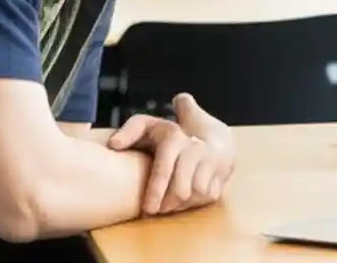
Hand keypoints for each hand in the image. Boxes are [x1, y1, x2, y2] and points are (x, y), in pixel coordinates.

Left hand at [108, 93, 235, 215]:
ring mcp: (213, 161)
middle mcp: (197, 148)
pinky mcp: (222, 175)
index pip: (165, 167)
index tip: (147, 209)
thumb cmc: (172, 135)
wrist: (215, 135)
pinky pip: (207, 197)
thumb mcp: (149, 126)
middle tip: (155, 211)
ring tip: (166, 207)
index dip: (155, 190)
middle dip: (167, 204)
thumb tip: (114, 144)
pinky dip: (194, 203)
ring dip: (180, 205)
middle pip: (183, 188)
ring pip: (196, 194)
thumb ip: (130, 130)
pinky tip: (181, 203)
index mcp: (175, 136)